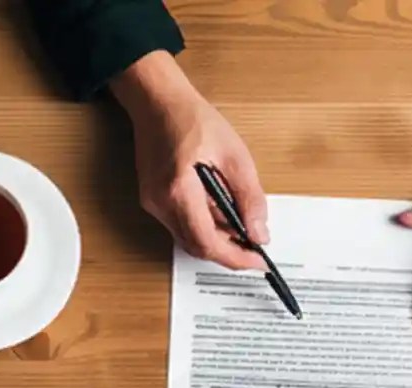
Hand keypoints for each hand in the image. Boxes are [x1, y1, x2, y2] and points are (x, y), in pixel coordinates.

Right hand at [112, 51, 267, 270]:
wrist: (158, 102)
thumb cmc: (193, 119)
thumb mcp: (235, 156)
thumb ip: (249, 198)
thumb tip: (259, 232)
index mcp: (178, 190)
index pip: (206, 242)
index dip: (234, 258)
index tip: (256, 261)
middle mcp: (159, 203)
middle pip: (197, 246)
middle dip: (228, 250)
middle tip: (254, 244)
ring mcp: (152, 204)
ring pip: (188, 238)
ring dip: (217, 237)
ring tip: (239, 218)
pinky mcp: (153, 201)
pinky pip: (181, 225)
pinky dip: (204, 224)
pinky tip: (219, 207)